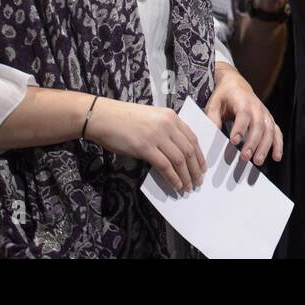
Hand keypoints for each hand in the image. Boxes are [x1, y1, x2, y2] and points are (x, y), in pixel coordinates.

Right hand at [84, 98, 205, 192]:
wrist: (103, 117)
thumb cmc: (124, 119)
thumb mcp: (152, 119)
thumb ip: (166, 132)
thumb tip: (176, 155)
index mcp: (171, 116)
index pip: (192, 138)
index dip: (199, 156)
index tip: (202, 168)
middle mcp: (167, 124)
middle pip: (189, 150)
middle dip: (195, 169)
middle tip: (198, 182)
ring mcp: (156, 135)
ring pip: (179, 160)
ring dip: (186, 176)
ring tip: (187, 187)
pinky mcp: (145, 147)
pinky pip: (165, 166)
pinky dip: (173, 178)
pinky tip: (175, 186)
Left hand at [206, 63, 282, 164]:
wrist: (235, 83)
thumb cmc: (223, 96)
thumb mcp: (213, 104)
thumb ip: (213, 119)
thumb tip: (212, 136)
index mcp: (242, 100)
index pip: (243, 114)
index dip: (240, 128)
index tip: (234, 141)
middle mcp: (256, 106)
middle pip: (259, 125)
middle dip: (253, 142)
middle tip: (245, 157)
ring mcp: (265, 113)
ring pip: (269, 130)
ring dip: (265, 146)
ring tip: (258, 161)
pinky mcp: (269, 119)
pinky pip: (277, 132)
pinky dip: (278, 144)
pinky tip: (276, 157)